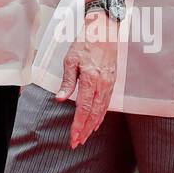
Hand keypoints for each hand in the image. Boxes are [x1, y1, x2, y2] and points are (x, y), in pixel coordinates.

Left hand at [56, 10, 117, 147]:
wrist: (104, 29)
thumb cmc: (86, 42)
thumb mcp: (71, 60)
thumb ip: (67, 82)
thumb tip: (60, 99)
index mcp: (90, 79)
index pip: (83, 109)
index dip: (78, 126)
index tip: (73, 138)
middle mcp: (102, 84)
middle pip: (94, 114)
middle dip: (85, 130)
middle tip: (77, 143)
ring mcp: (109, 83)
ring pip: (102, 110)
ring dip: (93, 125)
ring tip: (85, 136)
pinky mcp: (113, 81)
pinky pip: (107, 102)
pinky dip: (102, 115)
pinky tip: (97, 122)